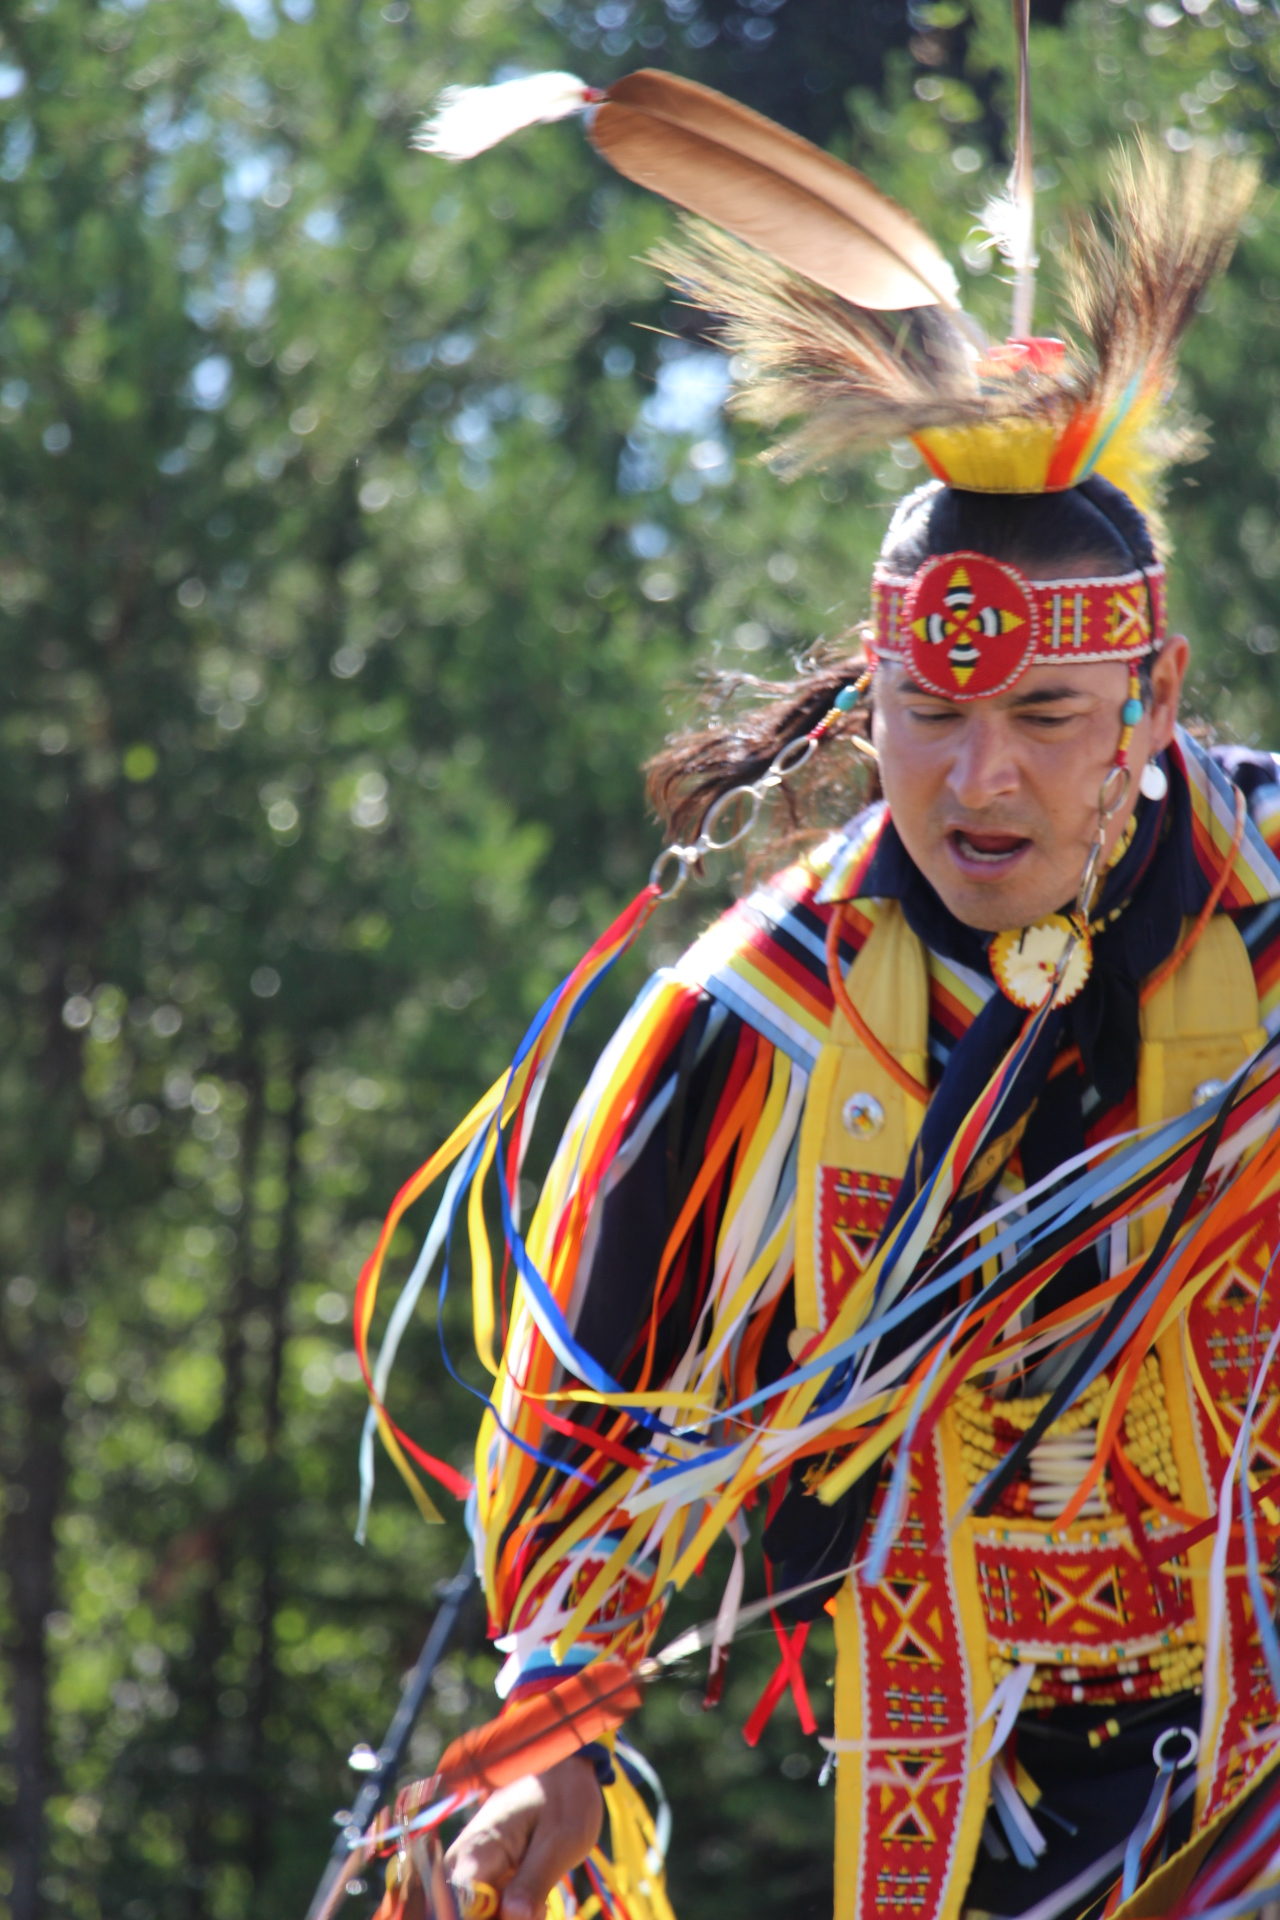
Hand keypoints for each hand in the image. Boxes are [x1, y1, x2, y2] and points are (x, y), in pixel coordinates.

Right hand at [443, 1754, 603, 1919]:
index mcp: (475, 1852)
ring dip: (510, 1916)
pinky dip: (512, 1911)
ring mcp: (470, 1870)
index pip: (461, 1910)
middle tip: (539, 1906)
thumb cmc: (564, 1796)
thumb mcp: (560, 1840)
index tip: (523, 1913)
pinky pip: (489, 1907)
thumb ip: (534, 1882)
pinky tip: (536, 1898)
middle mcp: (461, 1863)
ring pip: (480, 1914)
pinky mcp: (483, 1875)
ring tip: (540, 1899)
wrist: (564, 1768)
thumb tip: (513, 1919)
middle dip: (505, 1919)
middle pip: (468, 1915)